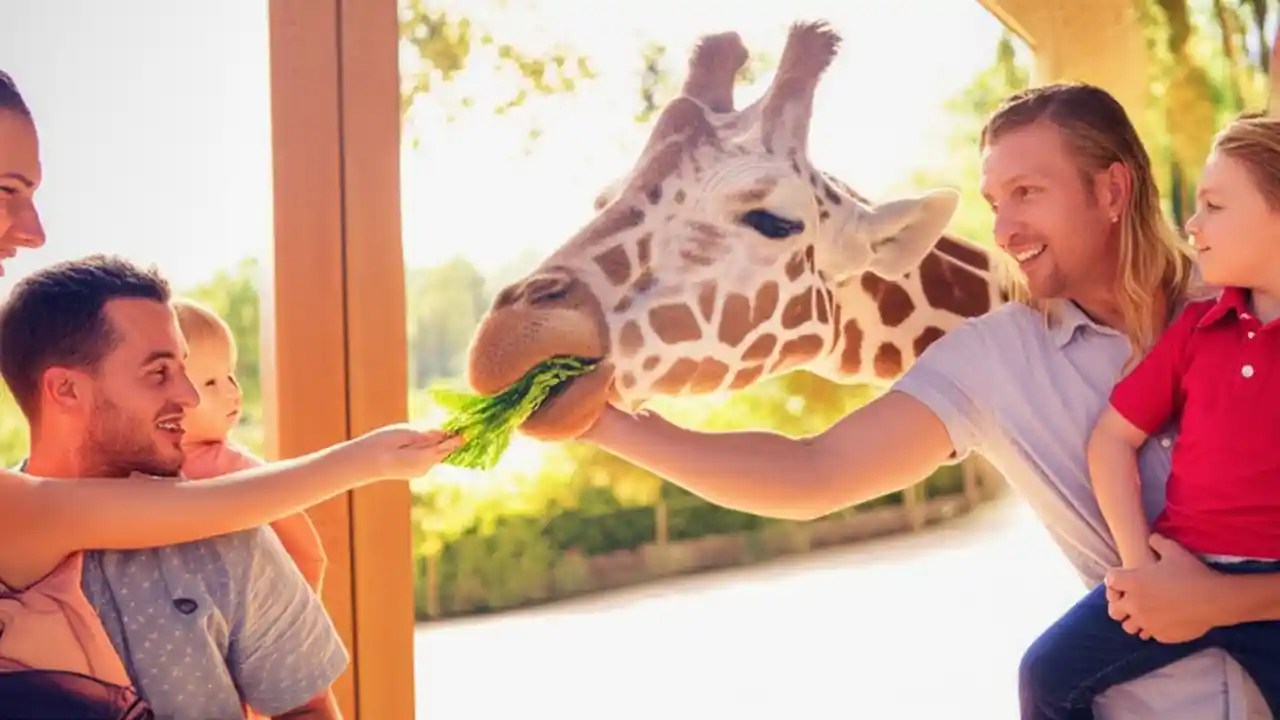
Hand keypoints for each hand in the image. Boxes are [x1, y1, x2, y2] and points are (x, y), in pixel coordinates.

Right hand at [347, 424, 464, 479]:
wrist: (364, 460)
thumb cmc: (383, 443)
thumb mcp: (407, 434)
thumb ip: (426, 435)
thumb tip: (444, 433)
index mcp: (424, 457)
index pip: (447, 446)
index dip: (457, 438)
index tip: (470, 431)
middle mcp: (425, 467)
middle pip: (444, 452)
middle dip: (452, 442)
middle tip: (466, 430)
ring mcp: (420, 471)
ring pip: (437, 456)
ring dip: (442, 446)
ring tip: (454, 433)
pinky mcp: (415, 470)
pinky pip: (429, 458)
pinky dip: (433, 450)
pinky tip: (436, 442)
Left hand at [1105, 533, 1219, 642]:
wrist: (1214, 600)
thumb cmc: (1192, 573)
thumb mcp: (1174, 551)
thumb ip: (1158, 543)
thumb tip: (1151, 538)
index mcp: (1134, 582)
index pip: (1110, 581)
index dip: (1115, 579)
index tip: (1124, 580)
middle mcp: (1135, 604)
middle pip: (1113, 609)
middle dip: (1118, 605)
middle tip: (1129, 601)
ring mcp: (1147, 622)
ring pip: (1128, 627)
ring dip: (1133, 620)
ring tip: (1144, 613)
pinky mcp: (1161, 636)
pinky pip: (1149, 634)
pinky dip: (1152, 629)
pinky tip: (1162, 622)